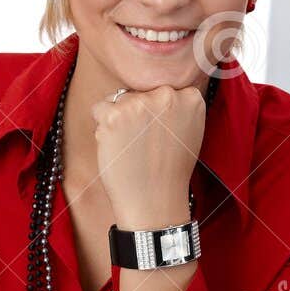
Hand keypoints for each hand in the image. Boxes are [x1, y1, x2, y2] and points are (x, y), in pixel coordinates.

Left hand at [90, 85, 204, 228]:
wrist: (154, 201)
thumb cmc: (170, 170)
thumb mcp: (190, 131)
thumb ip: (179, 106)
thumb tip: (162, 89)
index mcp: (190, 97)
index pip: (162, 89)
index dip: (156, 113)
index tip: (161, 134)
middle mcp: (166, 94)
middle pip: (140, 92)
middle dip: (137, 113)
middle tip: (145, 144)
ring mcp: (139, 104)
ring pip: (119, 99)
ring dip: (119, 120)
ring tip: (133, 147)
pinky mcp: (114, 115)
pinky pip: (99, 109)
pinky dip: (102, 127)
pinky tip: (118, 146)